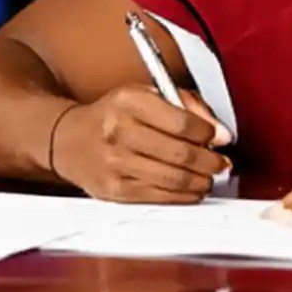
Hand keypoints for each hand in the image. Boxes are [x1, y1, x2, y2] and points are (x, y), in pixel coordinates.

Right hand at [52, 85, 232, 203]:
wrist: (69, 140)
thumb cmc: (115, 115)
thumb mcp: (148, 94)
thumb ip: (188, 105)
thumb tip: (220, 132)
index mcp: (129, 102)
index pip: (182, 122)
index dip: (209, 133)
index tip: (220, 137)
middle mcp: (119, 132)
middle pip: (181, 154)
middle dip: (210, 161)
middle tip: (221, 162)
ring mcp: (115, 164)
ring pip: (173, 179)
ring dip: (201, 181)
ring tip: (209, 177)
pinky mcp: (114, 190)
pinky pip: (160, 197)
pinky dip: (184, 196)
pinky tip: (192, 189)